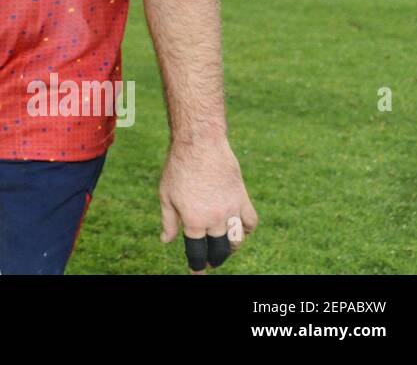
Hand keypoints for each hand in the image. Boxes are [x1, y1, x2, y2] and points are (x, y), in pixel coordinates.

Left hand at [159, 136, 257, 273]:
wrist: (199, 143)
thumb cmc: (178, 167)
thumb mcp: (165, 195)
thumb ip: (168, 221)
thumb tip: (166, 241)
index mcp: (193, 221)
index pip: (197, 253)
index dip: (197, 267)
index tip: (198, 273)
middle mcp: (214, 219)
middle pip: (219, 250)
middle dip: (215, 260)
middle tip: (210, 262)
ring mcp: (231, 209)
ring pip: (237, 240)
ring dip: (230, 247)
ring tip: (223, 247)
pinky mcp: (243, 198)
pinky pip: (250, 222)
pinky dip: (246, 229)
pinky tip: (238, 228)